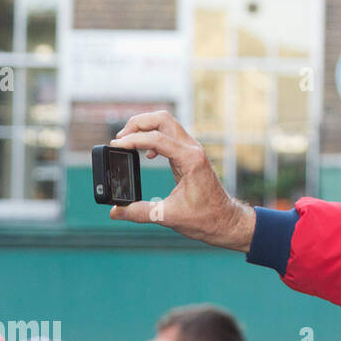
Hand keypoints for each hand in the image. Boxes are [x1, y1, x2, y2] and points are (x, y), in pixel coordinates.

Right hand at [108, 110, 256, 251]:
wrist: (226, 220)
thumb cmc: (205, 218)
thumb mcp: (168, 216)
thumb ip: (140, 213)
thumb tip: (115, 212)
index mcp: (191, 160)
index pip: (157, 138)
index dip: (133, 140)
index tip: (115, 146)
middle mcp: (193, 149)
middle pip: (163, 119)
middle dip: (138, 123)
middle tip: (120, 139)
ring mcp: (192, 150)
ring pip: (167, 124)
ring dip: (145, 128)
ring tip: (126, 142)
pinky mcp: (190, 155)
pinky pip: (170, 136)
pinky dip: (154, 137)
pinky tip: (147, 155)